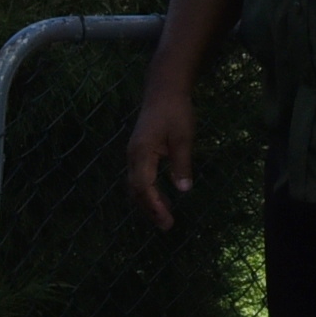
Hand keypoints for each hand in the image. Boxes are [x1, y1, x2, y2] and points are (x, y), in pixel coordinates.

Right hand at [125, 82, 194, 231]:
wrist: (163, 90)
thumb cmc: (175, 111)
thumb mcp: (183, 137)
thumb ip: (181, 163)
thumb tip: (183, 189)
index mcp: (141, 153)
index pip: (143, 186)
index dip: (153, 205)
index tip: (166, 219)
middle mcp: (133, 156)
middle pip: (136, 190)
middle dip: (150, 209)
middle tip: (167, 226)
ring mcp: (134, 154)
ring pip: (136, 186)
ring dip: (148, 203)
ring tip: (165, 218)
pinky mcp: (139, 153)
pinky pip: (140, 178)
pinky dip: (148, 192)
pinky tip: (162, 200)